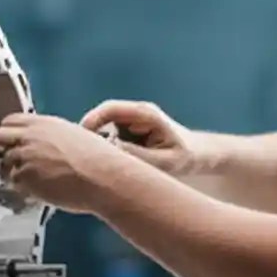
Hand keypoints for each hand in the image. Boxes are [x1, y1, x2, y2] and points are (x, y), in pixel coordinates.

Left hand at [0, 113, 125, 213]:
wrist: (102, 176)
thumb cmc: (98, 159)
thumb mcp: (74, 135)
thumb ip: (52, 138)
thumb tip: (46, 146)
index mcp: (43, 123)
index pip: (9, 121)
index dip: (7, 133)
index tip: (8, 141)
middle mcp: (29, 137)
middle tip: (2, 160)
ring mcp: (24, 157)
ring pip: (3, 165)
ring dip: (12, 174)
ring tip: (30, 183)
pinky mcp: (24, 178)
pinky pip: (13, 184)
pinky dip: (22, 190)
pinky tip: (37, 193)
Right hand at [80, 100, 197, 175]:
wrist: (196, 154)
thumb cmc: (184, 157)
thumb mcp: (164, 161)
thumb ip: (137, 155)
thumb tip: (108, 150)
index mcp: (145, 114)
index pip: (111, 109)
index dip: (92, 121)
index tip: (80, 139)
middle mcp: (135, 114)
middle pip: (101, 117)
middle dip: (90, 136)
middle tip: (83, 158)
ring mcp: (130, 121)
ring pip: (102, 130)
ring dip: (99, 146)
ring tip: (103, 167)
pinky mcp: (126, 131)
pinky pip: (107, 137)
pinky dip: (105, 150)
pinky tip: (110, 166)